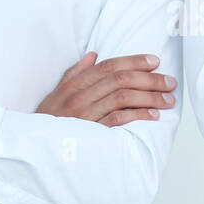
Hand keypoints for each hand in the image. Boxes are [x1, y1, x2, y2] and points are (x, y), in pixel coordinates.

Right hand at [36, 53, 176, 126]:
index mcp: (74, 84)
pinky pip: (119, 120)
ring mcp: (86, 115)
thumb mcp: (57, 94)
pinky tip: (153, 115)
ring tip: (168, 99)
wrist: (34, 148)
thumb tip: (93, 55)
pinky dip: (139, 115)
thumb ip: (75, 74)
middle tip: (169, 82)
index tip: (155, 61)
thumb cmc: (48, 121)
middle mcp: (80, 96)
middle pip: (121, 79)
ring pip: (123, 97)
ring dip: (150, 96)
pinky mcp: (92, 134)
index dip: (134, 61)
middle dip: (150, 79)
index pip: (109, 66)